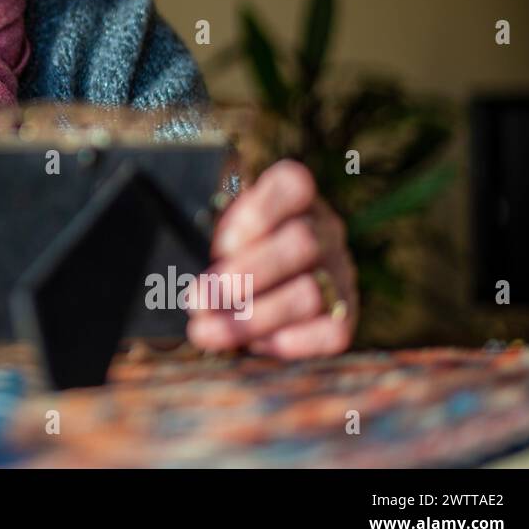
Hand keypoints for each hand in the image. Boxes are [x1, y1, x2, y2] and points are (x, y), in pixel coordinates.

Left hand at [185, 159, 357, 357]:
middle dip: (243, 275)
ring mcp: (340, 270)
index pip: (294, 184)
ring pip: (309, 294)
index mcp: (295, 194)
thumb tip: (184, 247)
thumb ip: (205, 225)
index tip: (219, 244)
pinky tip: (251, 343)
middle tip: (197, 299)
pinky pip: (332, 332)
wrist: (261, 285)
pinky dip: (287, 341)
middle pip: (301, 243)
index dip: (256, 214)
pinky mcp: (345, 313)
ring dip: (251, 318)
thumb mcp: (215, 222)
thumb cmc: (228, 246)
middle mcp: (325, 228)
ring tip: (205, 330)